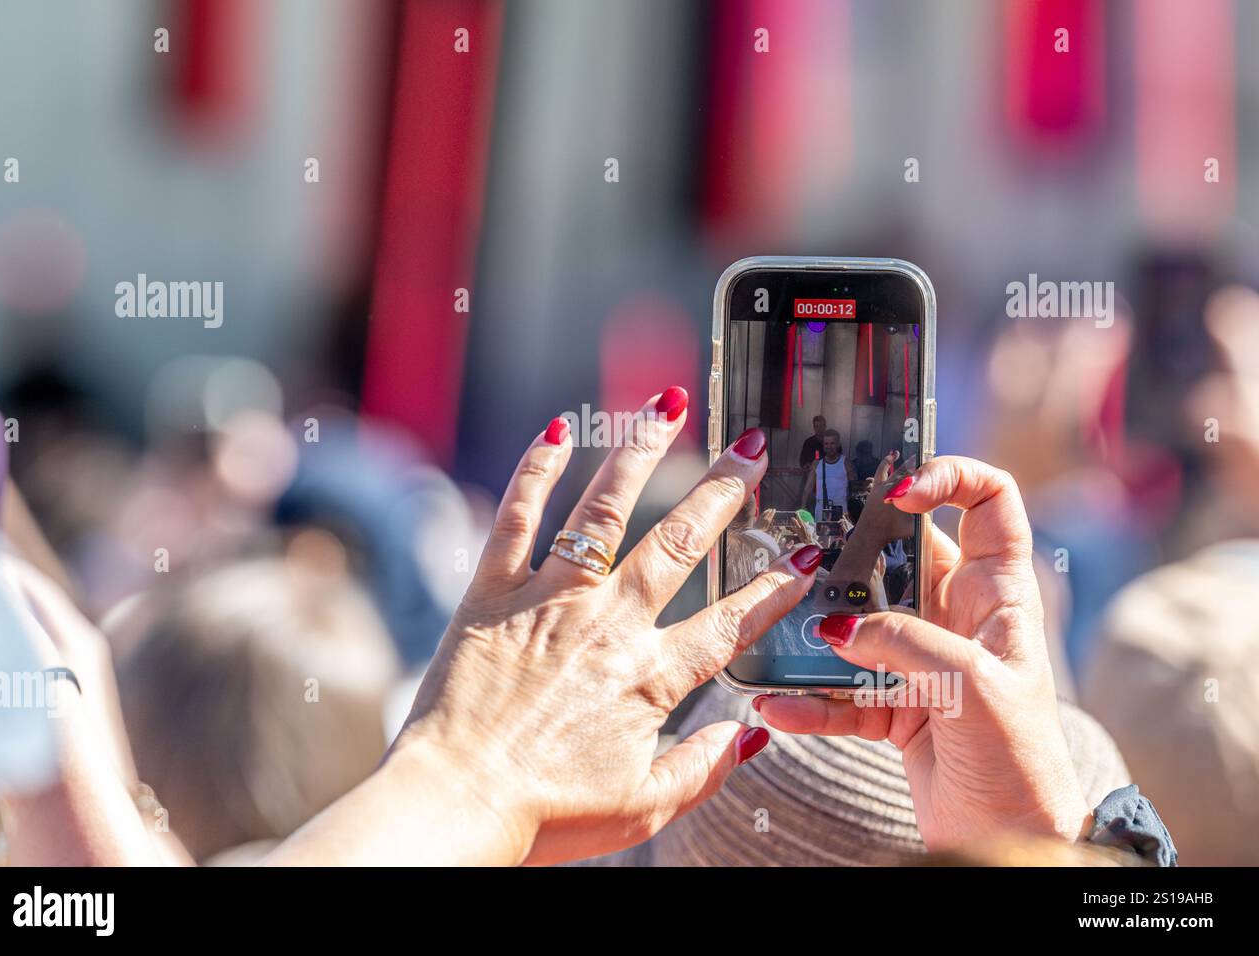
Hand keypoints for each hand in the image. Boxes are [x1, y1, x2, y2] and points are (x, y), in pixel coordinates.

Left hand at [387, 390, 820, 864]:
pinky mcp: (491, 592)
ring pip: (604, 510)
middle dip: (724, 491)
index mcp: (648, 678)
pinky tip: (558, 430)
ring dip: (642, 454)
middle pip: (677, 543)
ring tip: (670, 408)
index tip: (803, 557)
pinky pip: (518, 518)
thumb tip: (754, 733)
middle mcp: (606, 625)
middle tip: (754, 449)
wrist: (455, 802)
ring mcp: (548, 601)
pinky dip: (537, 471)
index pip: (729, 623)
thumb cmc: (544, 815)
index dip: (774, 589)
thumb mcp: (644, 809)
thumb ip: (706, 769)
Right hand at [756, 456, 1091, 849]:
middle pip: (900, 558)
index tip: (896, 491)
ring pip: (859, 626)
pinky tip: (776, 703)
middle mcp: (958, 619)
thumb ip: (903, 643)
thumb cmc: (1020, 764)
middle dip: (851, 555)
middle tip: (807, 556)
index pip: (988, 503)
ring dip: (817, 634)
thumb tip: (835, 630)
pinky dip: (808, 698)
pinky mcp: (895, 709)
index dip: (949, 478)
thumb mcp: (970, 687)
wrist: (1012, 845)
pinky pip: (840, 692)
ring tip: (776, 633)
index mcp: (997, 596)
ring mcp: (924, 663)